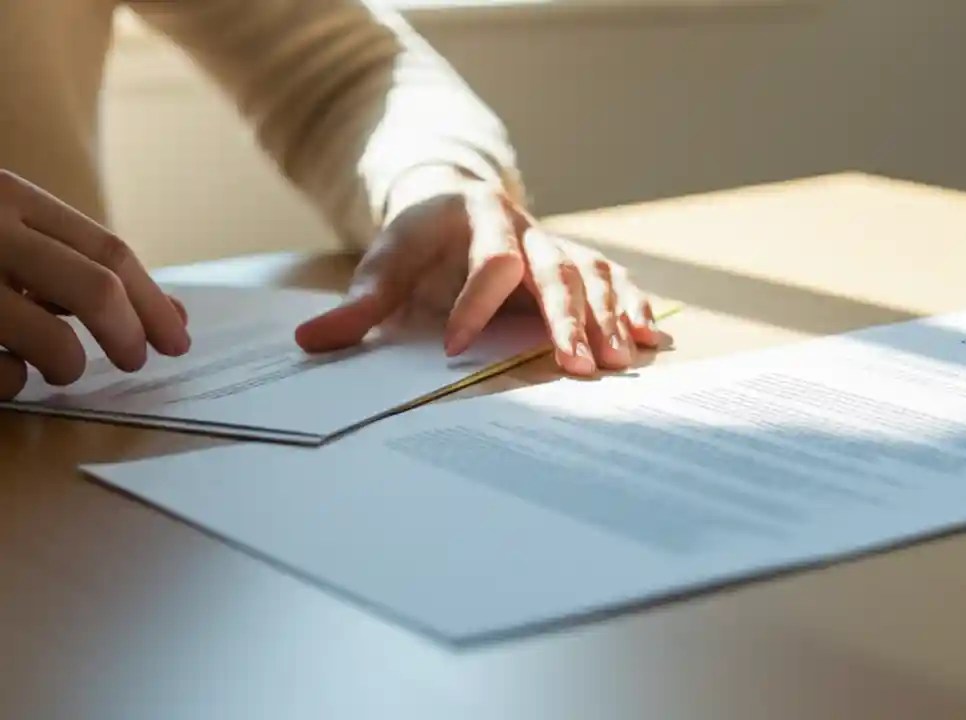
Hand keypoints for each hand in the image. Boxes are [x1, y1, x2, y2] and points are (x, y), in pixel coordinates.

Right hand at [0, 171, 189, 399]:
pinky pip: (2, 372)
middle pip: (97, 289)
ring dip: (68, 365)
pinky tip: (7, 372)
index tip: (179, 341)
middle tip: (136, 361)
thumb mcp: (8, 233)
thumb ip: (79, 264)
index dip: (153, 302)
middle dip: (130, 334)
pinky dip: (14, 383)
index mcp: (12, 198)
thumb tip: (175, 315)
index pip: (108, 251)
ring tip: (58, 370)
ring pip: (53, 341)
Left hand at [296, 169, 660, 375]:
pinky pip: (612, 279)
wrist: (456, 204)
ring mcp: (557, 244)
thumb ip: (359, 303)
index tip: (457, 347)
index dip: (476, 303)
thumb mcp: (387, 262)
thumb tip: (310, 343)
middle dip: (566, 319)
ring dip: (607, 318)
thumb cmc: (421, 242)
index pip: (487, 260)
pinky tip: (650, 337)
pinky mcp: (576, 261)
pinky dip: (633, 306)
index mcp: (479, 218)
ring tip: (618, 361)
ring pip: (591, 275)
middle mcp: (528, 229)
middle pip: (555, 270)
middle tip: (575, 366)